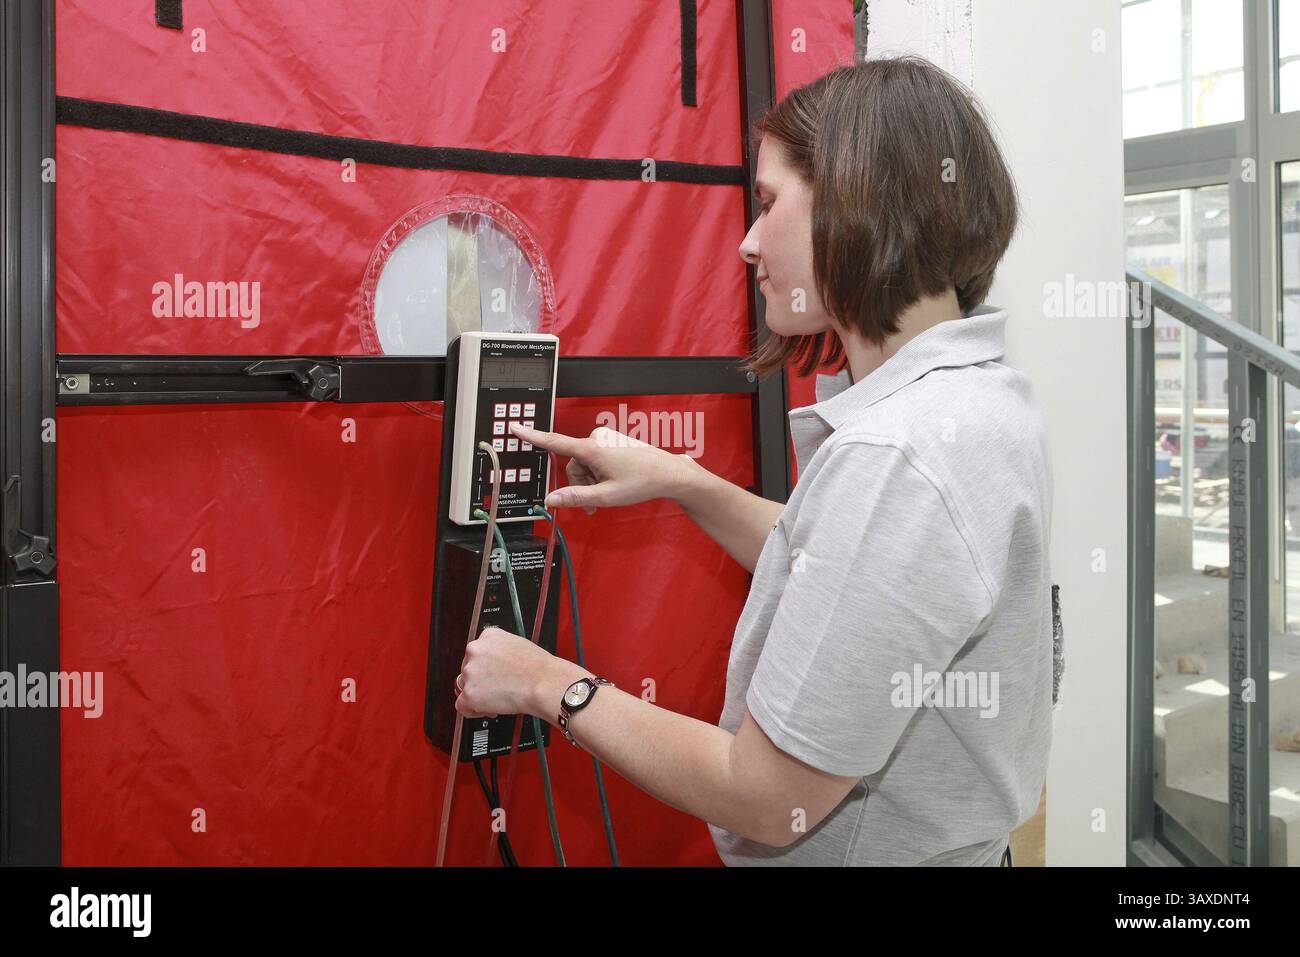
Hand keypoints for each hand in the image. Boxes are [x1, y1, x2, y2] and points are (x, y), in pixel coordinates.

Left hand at [455, 626, 556, 719]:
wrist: (543, 683)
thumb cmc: (538, 668)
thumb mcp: (517, 646)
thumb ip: (500, 652)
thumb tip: (494, 665)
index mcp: (488, 636)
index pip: (476, 653)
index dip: (486, 667)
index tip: (493, 675)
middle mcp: (475, 650)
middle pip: (468, 669)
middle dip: (480, 681)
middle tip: (497, 689)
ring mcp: (470, 672)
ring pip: (464, 687)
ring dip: (477, 695)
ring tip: (497, 699)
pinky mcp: (469, 694)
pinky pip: (462, 706)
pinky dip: (474, 711)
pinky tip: (489, 710)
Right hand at [509, 422, 697, 514]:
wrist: (668, 472)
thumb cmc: (642, 481)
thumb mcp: (606, 496)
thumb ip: (576, 498)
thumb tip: (552, 500)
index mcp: (592, 449)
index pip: (555, 442)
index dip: (532, 436)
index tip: (516, 428)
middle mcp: (597, 439)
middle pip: (572, 464)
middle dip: (580, 484)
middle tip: (593, 504)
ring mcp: (605, 438)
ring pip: (584, 463)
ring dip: (590, 481)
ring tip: (607, 494)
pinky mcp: (612, 441)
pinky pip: (595, 458)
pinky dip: (598, 473)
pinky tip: (613, 483)